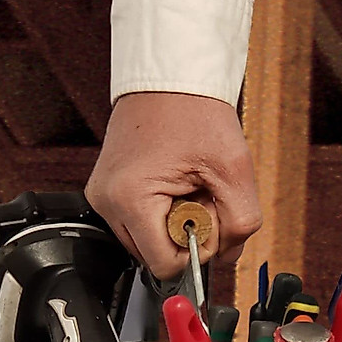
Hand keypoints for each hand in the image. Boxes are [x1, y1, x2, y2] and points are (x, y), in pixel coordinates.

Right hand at [85, 91, 262, 278]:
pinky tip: (170, 184)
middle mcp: (106, 203)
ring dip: (171, 225)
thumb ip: (240, 224)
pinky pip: (136, 224)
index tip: (206, 214)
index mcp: (130, 200)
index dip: (195, 250)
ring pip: (144, 243)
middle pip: (152, 257)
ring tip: (183, 186)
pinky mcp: (105, 192)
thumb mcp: (234, 169)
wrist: (169, 76)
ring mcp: (101, 198)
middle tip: (197, 193)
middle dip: (183, 235)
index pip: (165, 266)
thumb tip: (226, 257)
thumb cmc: (195, 110)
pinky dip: (159, 212)